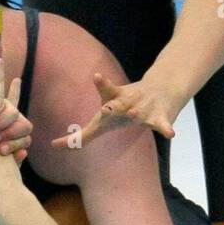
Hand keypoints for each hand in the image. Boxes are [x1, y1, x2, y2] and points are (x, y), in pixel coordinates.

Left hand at [52, 71, 184, 147]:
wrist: (162, 90)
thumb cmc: (124, 109)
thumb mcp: (102, 122)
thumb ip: (79, 136)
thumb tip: (53, 146)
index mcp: (113, 101)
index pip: (104, 94)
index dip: (100, 87)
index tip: (95, 77)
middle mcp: (127, 102)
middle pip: (118, 104)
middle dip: (113, 106)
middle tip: (106, 107)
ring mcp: (144, 109)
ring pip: (140, 112)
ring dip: (137, 113)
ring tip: (134, 114)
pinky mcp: (159, 117)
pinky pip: (162, 124)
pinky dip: (166, 128)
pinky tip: (170, 134)